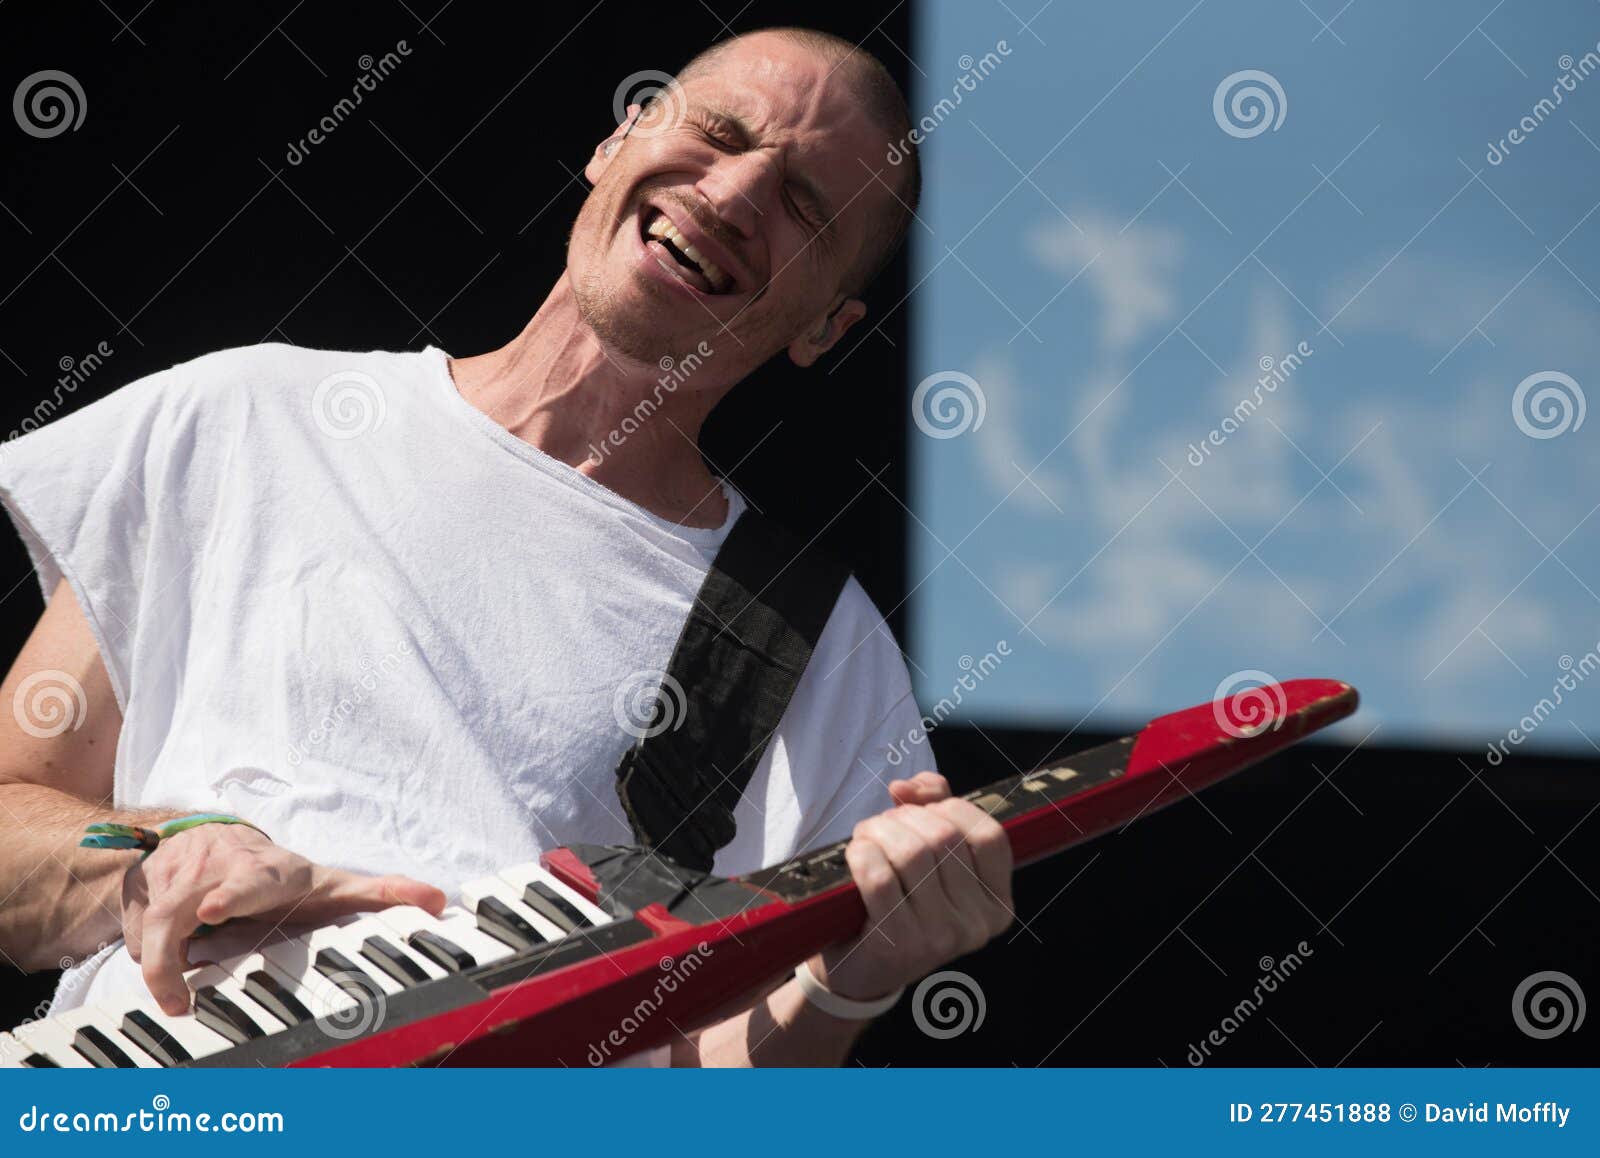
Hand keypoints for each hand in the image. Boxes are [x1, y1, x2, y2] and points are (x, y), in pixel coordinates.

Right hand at [121, 822, 445, 1014]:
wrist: (205, 839)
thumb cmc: (281, 877)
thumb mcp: (330, 884)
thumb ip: (383, 892)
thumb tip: (440, 899)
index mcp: (272, 874)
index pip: (253, 878)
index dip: (233, 892)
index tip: (215, 910)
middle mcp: (219, 873)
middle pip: (192, 902)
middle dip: (186, 926)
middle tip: (188, 948)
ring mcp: (177, 885)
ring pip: (157, 928)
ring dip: (163, 964)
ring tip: (176, 1000)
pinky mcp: (145, 899)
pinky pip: (138, 937)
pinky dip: (148, 957)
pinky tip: (165, 969)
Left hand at [807, 771, 1012, 1003]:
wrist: (862, 969)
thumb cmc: (900, 903)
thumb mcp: (930, 860)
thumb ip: (934, 809)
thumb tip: (909, 787)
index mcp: (997, 904)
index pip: (990, 836)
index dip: (953, 808)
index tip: (923, 809)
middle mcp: (977, 925)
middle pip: (944, 838)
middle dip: (903, 817)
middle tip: (879, 825)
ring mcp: (940, 939)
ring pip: (911, 853)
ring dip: (878, 832)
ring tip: (865, 838)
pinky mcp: (898, 946)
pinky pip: (879, 879)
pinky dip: (861, 855)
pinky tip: (855, 856)